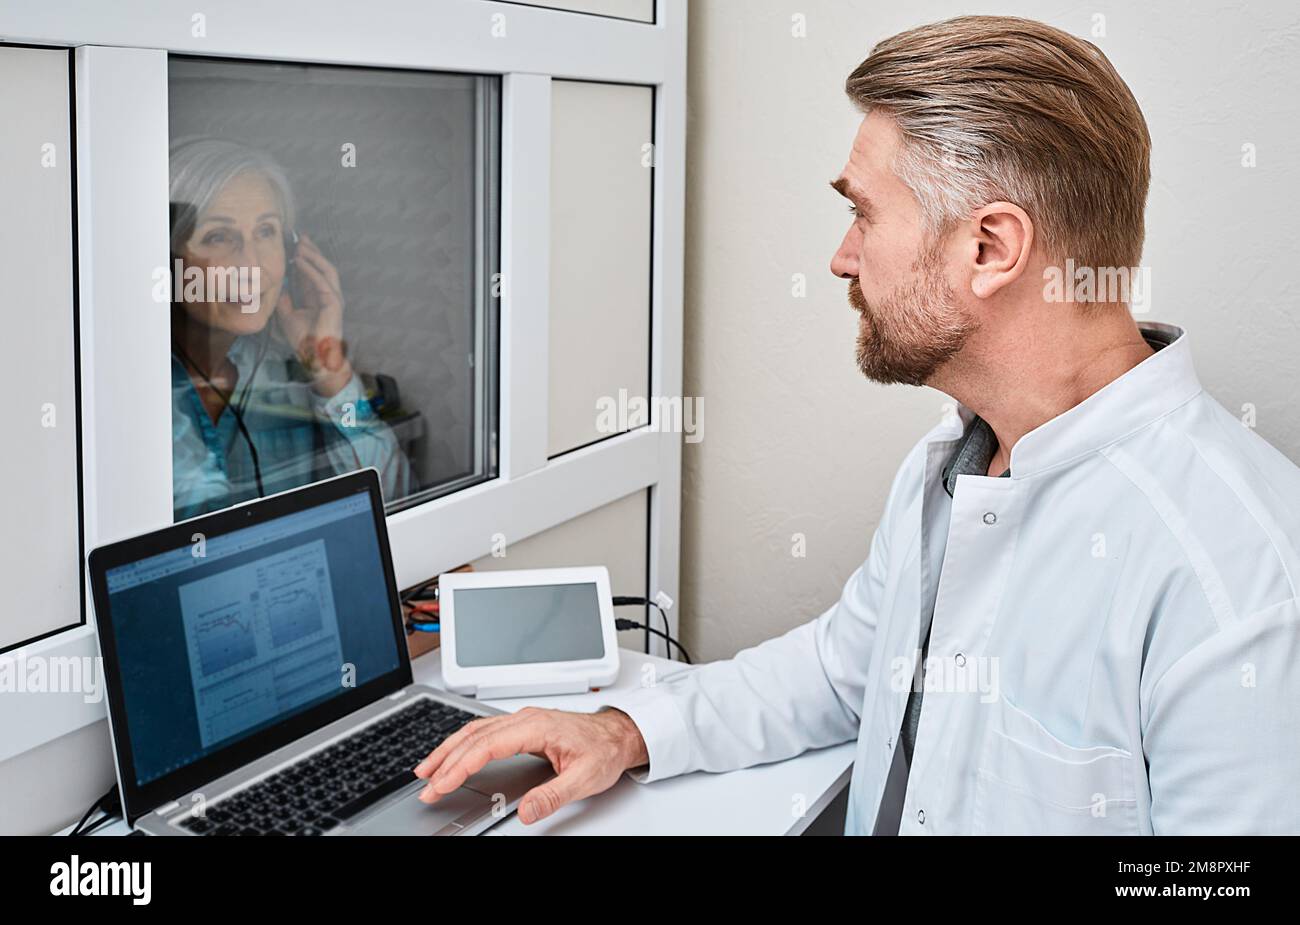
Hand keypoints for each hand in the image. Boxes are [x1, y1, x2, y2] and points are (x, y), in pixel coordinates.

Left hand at [274, 234, 351, 396]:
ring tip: (300, 245)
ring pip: (326, 270)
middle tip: (300, 238)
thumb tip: (278, 287)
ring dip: (313, 256)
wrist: (314, 357)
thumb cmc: (303, 341)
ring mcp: (334, 299)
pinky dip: (310, 270)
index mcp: (319, 298)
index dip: (305, 259)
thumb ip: (284, 301)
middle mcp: (329, 296)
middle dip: (312, 252)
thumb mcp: (287, 316)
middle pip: (323, 267)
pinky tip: (299, 261)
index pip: (313, 273)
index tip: (294, 245)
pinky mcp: (334, 303)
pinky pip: (322, 281)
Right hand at [413, 706, 648, 824]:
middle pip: (474, 736)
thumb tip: (526, 812)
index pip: (487, 746)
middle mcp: (526, 719)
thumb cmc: (604, 750)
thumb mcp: (585, 778)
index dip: (461, 766)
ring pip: (476, 730)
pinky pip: (485, 731)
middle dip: (445, 760)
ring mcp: (523, 720)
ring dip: (449, 749)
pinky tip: (453, 755)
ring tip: (427, 770)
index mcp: (537, 727)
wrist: (620, 734)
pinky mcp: (523, 726)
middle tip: (425, 784)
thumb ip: (554, 796)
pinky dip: (463, 744)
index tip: (443, 783)